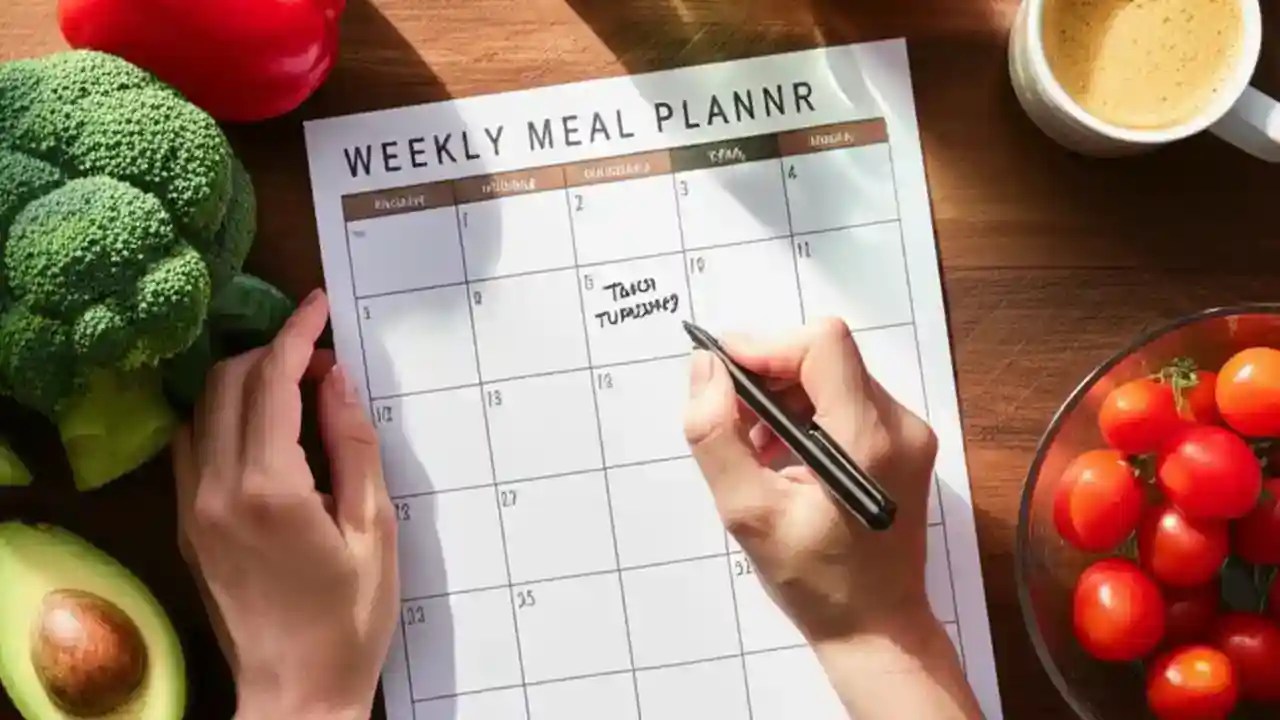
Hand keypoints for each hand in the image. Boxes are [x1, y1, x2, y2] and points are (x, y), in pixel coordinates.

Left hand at [171, 289, 399, 719]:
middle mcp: (217, 489)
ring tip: (294, 393)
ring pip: (202, 411)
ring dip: (243, 384)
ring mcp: (193, 508)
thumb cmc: (349, 619)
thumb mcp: (373, 529)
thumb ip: (353, 446)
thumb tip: (336, 380)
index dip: (296, 334)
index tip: (319, 308)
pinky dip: (222, 419)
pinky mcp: (186, 527)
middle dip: (271, 354)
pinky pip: (191, 447)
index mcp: (269, 488)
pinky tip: (261, 433)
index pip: (272, 381)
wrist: (295, 691)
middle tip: (321, 362)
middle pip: (228, 384)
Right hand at [684, 318, 982, 719]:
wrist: (877, 628)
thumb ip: (717, 437)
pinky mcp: (903, 444)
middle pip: (826, 355)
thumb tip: (705, 372)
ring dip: (784, 396)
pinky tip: (782, 456)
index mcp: (867, 441)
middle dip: (768, 374)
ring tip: (755, 448)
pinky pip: (847, 399)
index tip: (722, 374)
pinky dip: (806, 412)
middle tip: (731, 417)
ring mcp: (907, 434)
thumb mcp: (748, 514)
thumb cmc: (816, 582)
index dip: (765, 347)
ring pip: (834, 374)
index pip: (821, 345)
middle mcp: (899, 426)